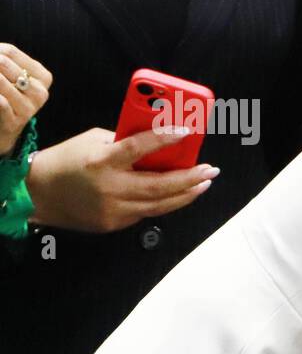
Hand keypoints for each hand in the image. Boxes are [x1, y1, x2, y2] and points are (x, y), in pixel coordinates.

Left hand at [0, 43, 52, 155]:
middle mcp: (40, 93)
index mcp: (43, 77)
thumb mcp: (10, 75)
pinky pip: (0, 102)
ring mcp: (29, 108)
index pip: (9, 52)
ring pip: (0, 81)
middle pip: (4, 63)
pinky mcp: (14, 122)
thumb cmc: (5, 96)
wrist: (3, 129)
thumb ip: (2, 58)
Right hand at [26, 127, 218, 232]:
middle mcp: (110, 187)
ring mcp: (113, 209)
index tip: (185, 130)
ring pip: (160, 205)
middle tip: (210, 170)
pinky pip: (146, 212)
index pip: (138, 147)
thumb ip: (124, 142)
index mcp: (102, 161)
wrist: (39, 193)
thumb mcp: (93, 141)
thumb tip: (159, 142)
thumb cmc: (67, 160)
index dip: (164, 138)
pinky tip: (178, 194)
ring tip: (203, 183)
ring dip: (186, 194)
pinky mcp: (114, 223)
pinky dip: (164, 202)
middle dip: (190, 178)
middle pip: (159, 185)